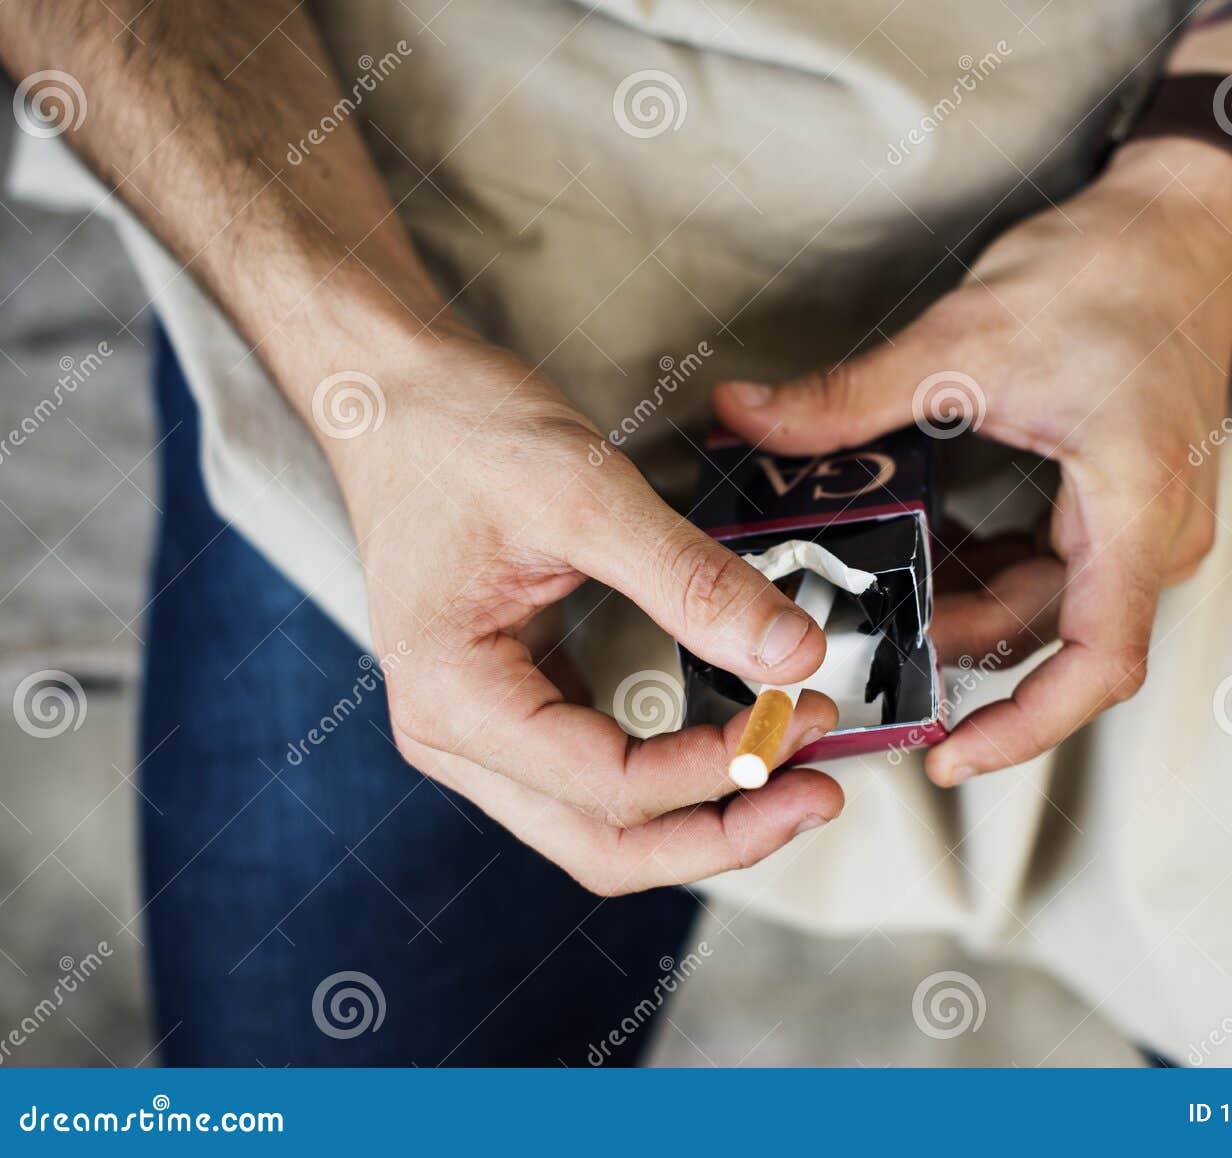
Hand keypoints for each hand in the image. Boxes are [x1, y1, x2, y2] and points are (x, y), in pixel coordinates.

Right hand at [311, 334, 843, 895]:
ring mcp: (481, 729)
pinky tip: (739, 746)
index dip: (717, 769)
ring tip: (794, 774)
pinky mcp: (515, 705)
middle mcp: (455, 735)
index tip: (798, 719)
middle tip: (817, 791)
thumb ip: (692, 581)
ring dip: (704, 815)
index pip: (608, 787)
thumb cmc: (453, 430)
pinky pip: (600, 778)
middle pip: (605, 845)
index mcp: (453, 698)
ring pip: (603, 827)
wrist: (391, 394)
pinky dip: (676, 778)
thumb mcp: (583, 492)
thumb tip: (791, 653)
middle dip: (721, 831)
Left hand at [711, 139, 1231, 786]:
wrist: (1182, 223)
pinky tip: (925, 561)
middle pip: (1055, 639)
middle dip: (957, 651)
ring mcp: (1148, 524)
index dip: (1027, 727)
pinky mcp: (1126, 507)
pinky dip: (991, 576)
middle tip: (861, 649)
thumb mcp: (964, 339)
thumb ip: (850, 396)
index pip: (1100, 661)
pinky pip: (1058, 574)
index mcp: (1139, 509)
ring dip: (967, 612)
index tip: (951, 755)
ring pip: (1050, 610)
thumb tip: (743, 414)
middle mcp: (1158, 535)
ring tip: (878, 605)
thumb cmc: (1110, 272)